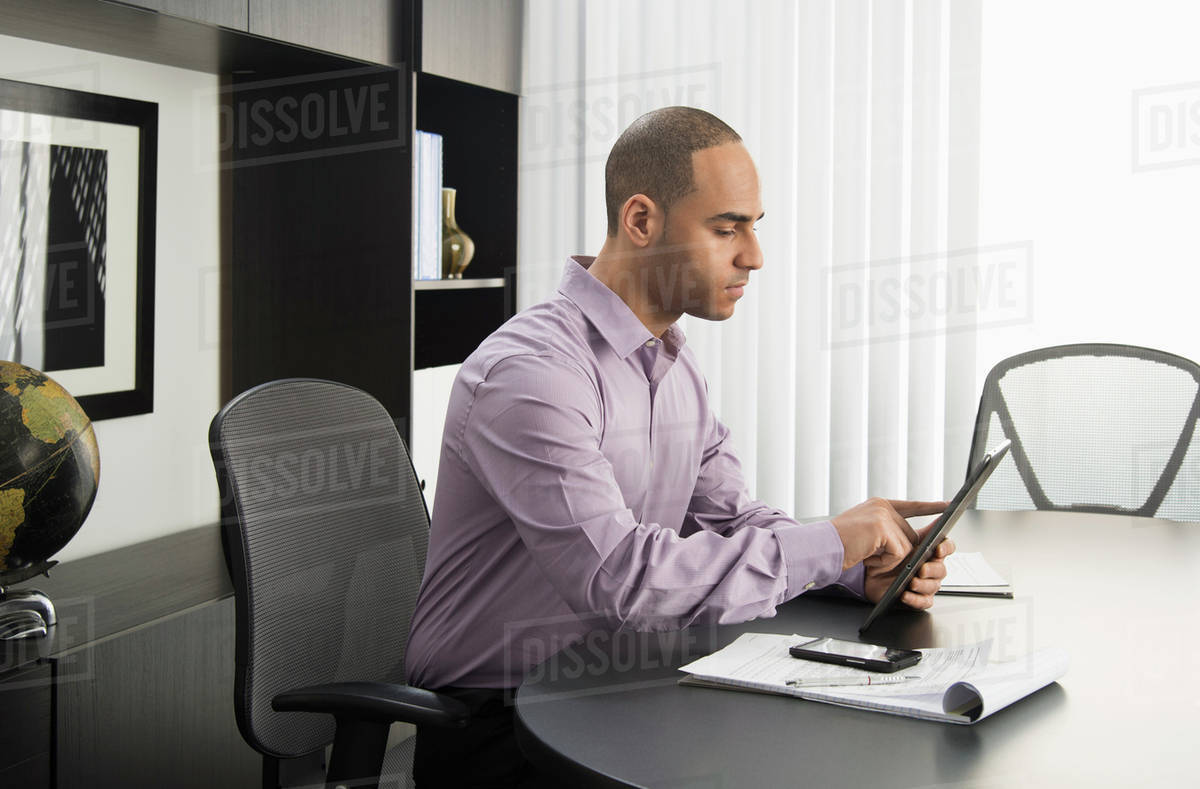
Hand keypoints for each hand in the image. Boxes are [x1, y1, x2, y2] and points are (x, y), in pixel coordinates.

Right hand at [831, 498, 947, 571]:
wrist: (820, 547)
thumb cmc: (838, 545)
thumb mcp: (866, 532)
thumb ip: (887, 532)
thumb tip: (912, 544)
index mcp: (879, 505)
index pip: (910, 506)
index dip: (930, 506)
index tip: (947, 505)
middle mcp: (882, 506)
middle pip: (910, 535)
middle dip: (896, 552)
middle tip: (870, 553)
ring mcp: (883, 515)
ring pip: (906, 546)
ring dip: (888, 559)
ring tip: (865, 553)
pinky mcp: (882, 527)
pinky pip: (898, 553)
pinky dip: (884, 561)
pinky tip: (867, 556)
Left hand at [863, 522, 956, 608]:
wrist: (863, 570)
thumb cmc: (881, 551)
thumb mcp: (892, 534)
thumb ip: (910, 524)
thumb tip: (926, 509)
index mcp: (927, 549)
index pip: (946, 547)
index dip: (946, 547)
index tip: (938, 548)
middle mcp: (928, 565)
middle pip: (942, 569)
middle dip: (933, 569)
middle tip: (921, 568)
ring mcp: (923, 582)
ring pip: (934, 586)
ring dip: (924, 584)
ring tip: (911, 582)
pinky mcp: (915, 597)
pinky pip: (924, 601)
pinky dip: (916, 599)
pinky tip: (905, 594)